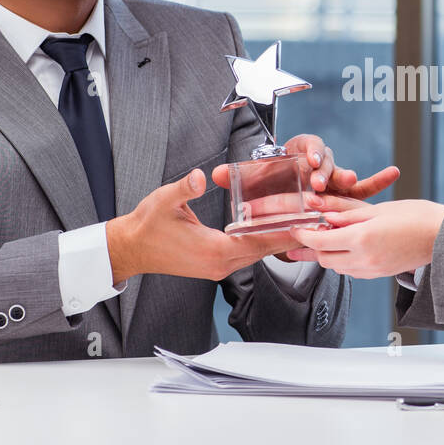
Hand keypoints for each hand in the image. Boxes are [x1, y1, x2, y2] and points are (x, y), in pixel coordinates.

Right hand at [105, 169, 301, 283]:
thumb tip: (201, 177)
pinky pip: (245, 255)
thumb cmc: (146, 226)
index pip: (258, 241)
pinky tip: (271, 229)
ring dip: (275, 239)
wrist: (131, 249)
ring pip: (256, 254)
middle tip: (312, 221)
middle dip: (287, 235)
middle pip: (263, 250)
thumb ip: (185, 188)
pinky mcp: (215, 266)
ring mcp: (218, 268)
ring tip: (299, 223)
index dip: (283, 232)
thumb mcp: (164, 201)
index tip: (305, 224)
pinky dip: (260, 242)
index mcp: (214, 250)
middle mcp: (220, 265)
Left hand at [211, 135, 399, 198]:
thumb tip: (219, 174)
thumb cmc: (269, 185)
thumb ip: (238, 177)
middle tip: (320, 181)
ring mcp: (332, 178)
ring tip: (348, 182)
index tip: (308, 161)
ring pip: (343, 175)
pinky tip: (392, 173)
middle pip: (327, 160)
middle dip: (325, 169)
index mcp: (298, 152)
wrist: (277, 195)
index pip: (307, 144)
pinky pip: (362, 188)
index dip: (310, 150)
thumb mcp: (254, 181)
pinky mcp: (343, 195)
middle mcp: (318, 162)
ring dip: (346, 177)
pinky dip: (377, 180)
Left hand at [286, 198, 443, 278]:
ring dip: (326, 255)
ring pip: (336, 267)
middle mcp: (364, 260)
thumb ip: (346, 212)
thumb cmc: (415, 217)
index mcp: (361, 239)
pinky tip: (343, 248)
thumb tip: (321, 210)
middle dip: (310, 248)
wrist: (443, 237)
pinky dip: (342, 260)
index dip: (302, 235)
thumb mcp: (377, 209)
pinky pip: (352, 271)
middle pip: (324, 258)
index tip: (294, 227)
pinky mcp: (379, 275)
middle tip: (300, 236)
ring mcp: (372, 271)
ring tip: (319, 240)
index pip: (319, 241)